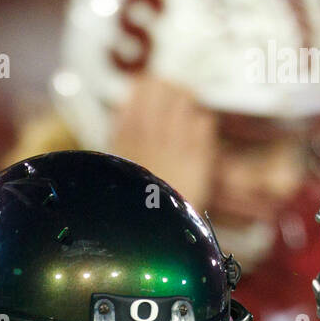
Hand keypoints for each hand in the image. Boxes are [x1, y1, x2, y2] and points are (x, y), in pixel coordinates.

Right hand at [110, 73, 215, 211]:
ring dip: (188, 104)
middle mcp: (150, 133)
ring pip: (187, 99)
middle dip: (173, 90)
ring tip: (185, 118)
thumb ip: (122, 129)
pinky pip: (205, 122)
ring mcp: (175, 143)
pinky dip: (201, 124)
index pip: (144, 86)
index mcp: (126, 133)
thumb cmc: (132, 199)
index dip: (152, 86)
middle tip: (175, 101)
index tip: (155, 91)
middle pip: (168, 87)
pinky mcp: (197, 157)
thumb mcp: (115, 162)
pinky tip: (195, 138)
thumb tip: (129, 101)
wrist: (150, 234)